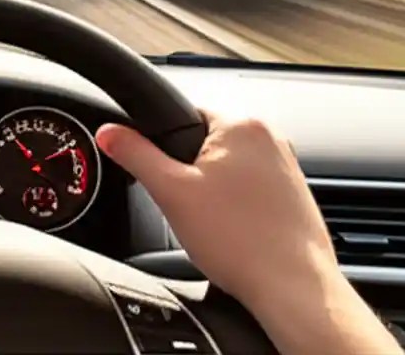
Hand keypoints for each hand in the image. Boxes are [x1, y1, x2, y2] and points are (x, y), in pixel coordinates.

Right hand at [96, 110, 332, 304]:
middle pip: (206, 145)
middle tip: (192, 208)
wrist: (292, 288)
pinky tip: (235, 234)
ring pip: (228, 171)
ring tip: (218, 225)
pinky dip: (237, 209)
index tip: (169, 180)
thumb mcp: (171, 192)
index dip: (165, 149)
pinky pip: (250, 191)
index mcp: (242, 124)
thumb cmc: (240, 242)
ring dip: (214, 194)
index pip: (184, 116)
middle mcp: (272, 137)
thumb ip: (135, 155)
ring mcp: (288, 166)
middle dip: (191, 176)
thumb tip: (109, 132)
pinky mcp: (294, 194)